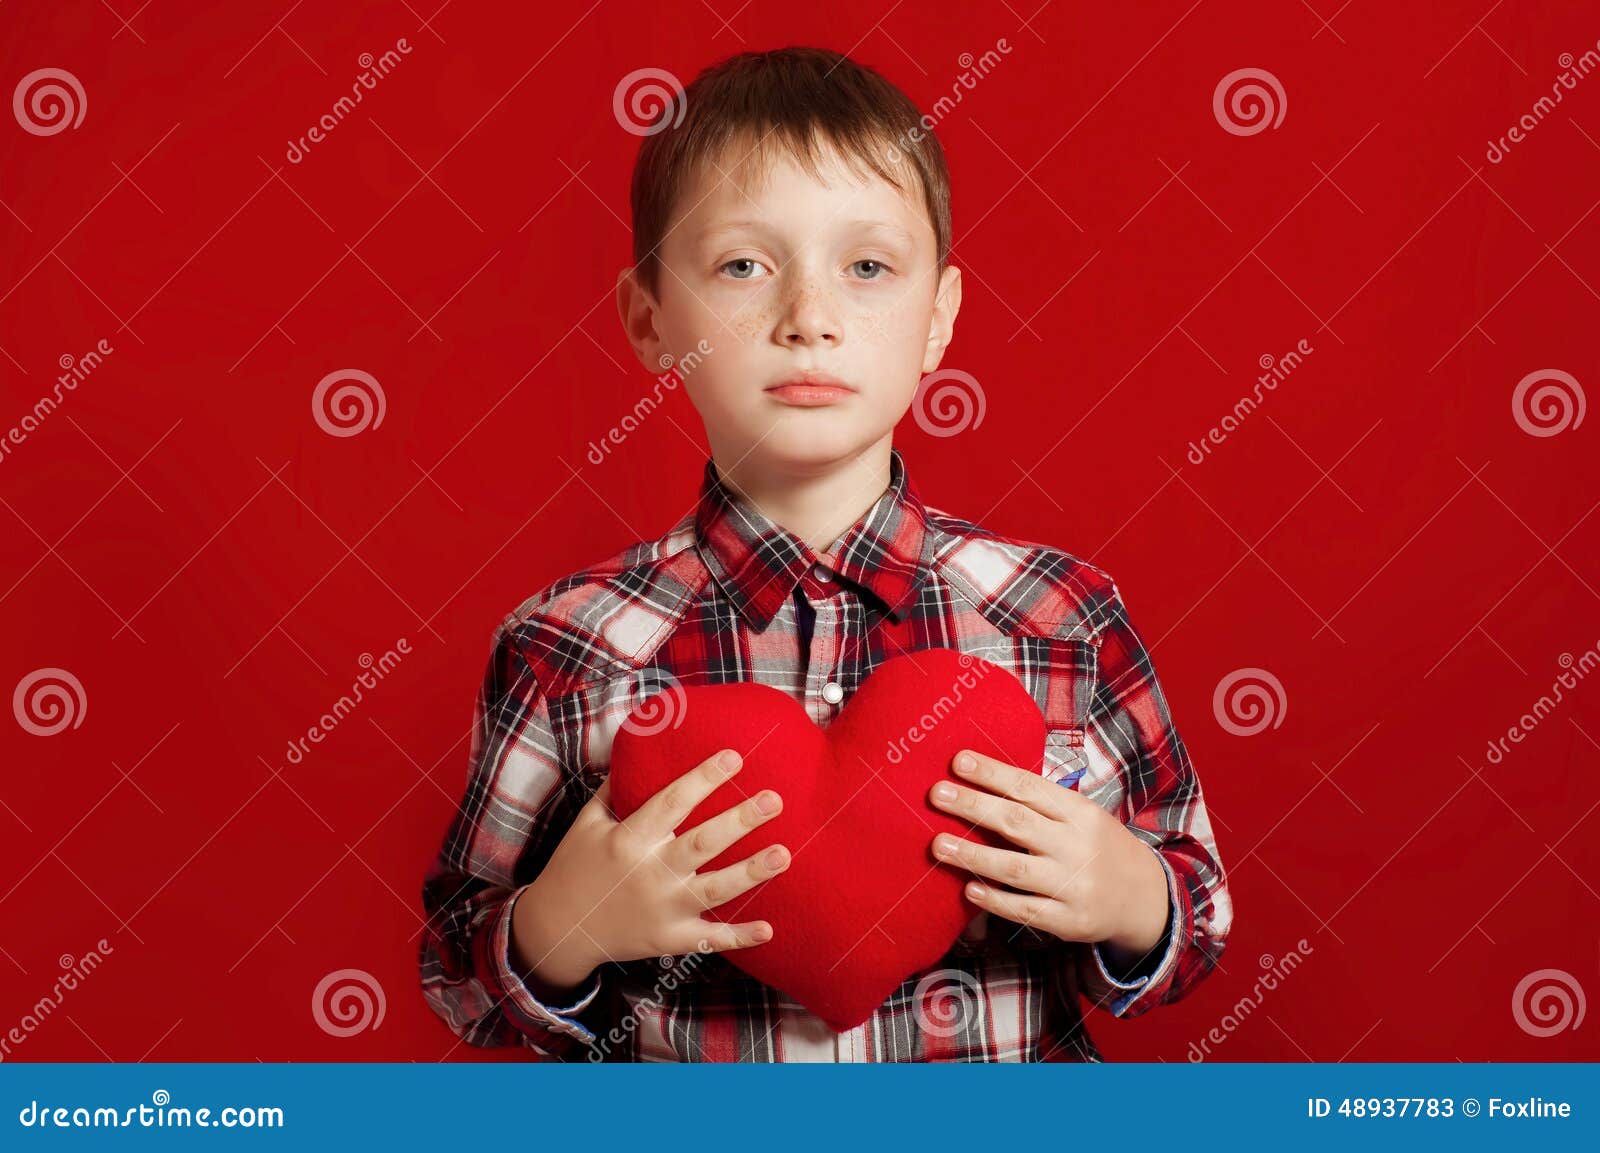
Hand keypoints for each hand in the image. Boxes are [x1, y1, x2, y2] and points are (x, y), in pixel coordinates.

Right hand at [510, 748, 790, 993]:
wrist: (558, 929)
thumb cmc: (574, 867)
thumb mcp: (586, 823)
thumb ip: (613, 790)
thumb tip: (638, 753)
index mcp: (628, 840)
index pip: (671, 803)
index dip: (703, 779)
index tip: (734, 757)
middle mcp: (649, 873)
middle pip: (702, 843)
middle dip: (739, 821)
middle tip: (773, 800)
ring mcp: (662, 909)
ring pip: (714, 889)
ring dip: (751, 872)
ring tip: (784, 854)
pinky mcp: (669, 939)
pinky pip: (709, 939)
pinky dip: (739, 937)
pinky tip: (769, 929)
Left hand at [927, 749, 1169, 958]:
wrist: (1145, 898)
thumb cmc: (1100, 848)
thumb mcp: (1083, 817)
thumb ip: (1042, 804)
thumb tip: (984, 782)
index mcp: (1081, 813)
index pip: (1029, 788)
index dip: (992, 773)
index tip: (958, 761)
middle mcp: (1077, 846)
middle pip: (1017, 822)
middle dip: (973, 806)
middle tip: (936, 794)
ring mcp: (1074, 885)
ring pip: (1014, 868)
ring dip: (972, 855)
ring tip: (937, 844)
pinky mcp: (1069, 921)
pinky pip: (1025, 909)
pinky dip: (994, 900)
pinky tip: (967, 888)